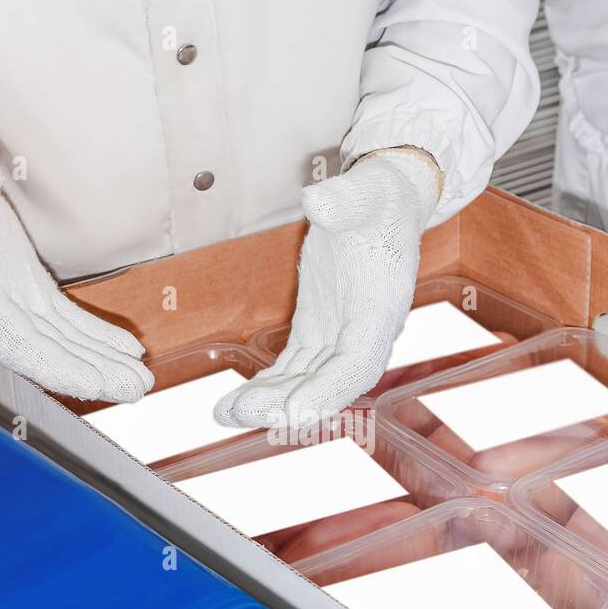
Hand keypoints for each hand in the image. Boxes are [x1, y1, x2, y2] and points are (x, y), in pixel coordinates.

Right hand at [0, 134, 152, 400]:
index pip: (17, 346)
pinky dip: (97, 338)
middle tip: (138, 388)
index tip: (94, 383)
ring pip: (63, 344)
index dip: (56, 366)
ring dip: (103, 364)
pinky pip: (67, 324)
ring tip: (141, 380)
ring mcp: (13, 306)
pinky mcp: (29, 292)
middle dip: (93, 374)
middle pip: (48, 355)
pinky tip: (126, 349)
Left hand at [215, 147, 440, 428]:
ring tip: (226, 412)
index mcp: (380, 311)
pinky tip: (238, 400)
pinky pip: (292, 368)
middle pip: (326, 386)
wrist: (381, 203)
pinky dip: (267, 386)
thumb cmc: (379, 201)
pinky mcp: (317, 331)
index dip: (327, 391)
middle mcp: (363, 334)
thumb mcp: (366, 195)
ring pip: (305, 382)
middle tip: (243, 413)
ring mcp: (338, 337)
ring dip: (268, 401)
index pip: (356, 366)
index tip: (295, 410)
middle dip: (285, 405)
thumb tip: (319, 203)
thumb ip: (344, 201)